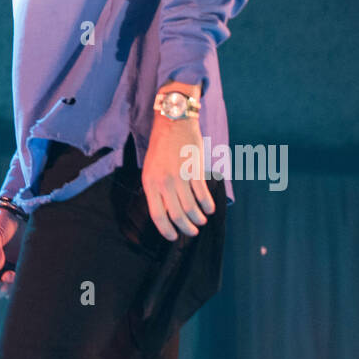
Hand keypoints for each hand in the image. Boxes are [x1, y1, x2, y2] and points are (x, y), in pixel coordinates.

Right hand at [0, 208, 19, 299]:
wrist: (19, 216)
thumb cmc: (1, 223)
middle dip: (2, 288)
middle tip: (8, 276)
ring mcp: (10, 272)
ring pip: (10, 290)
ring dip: (13, 287)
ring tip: (15, 273)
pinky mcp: (24, 270)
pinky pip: (24, 282)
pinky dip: (25, 281)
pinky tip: (27, 273)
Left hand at [142, 113, 214, 241]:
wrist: (173, 122)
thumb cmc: (160, 147)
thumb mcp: (150, 169)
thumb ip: (156, 189)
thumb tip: (166, 213)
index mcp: (149, 183)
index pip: (157, 215)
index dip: (166, 230)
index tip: (173, 237)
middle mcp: (163, 182)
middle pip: (176, 215)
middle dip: (186, 228)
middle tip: (192, 232)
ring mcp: (180, 176)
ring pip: (191, 208)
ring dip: (198, 219)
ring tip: (201, 221)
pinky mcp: (194, 169)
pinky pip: (203, 194)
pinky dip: (208, 205)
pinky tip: (210, 209)